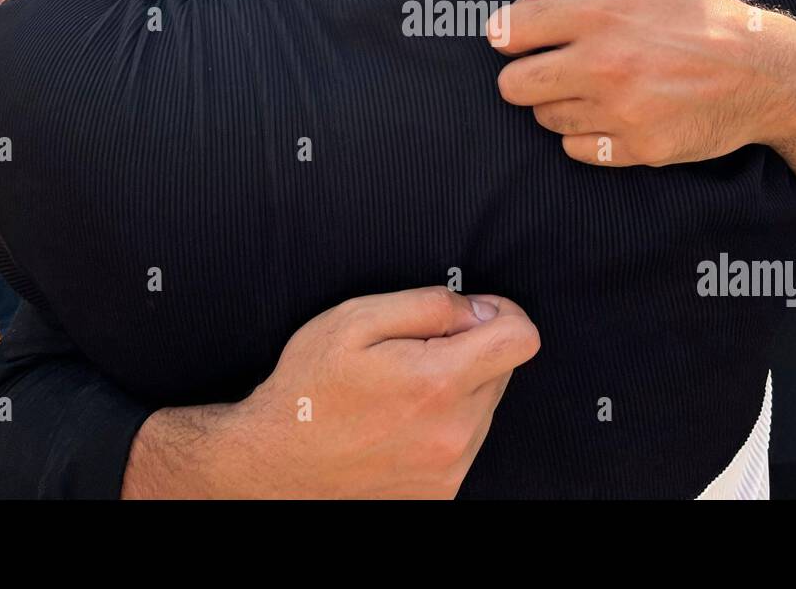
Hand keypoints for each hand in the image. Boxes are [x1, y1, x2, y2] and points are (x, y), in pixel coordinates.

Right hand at [180, 287, 538, 498]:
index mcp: (439, 383)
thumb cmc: (308, 389)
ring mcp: (450, 468)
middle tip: (415, 350)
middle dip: (471, 349)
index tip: (474, 313)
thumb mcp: (356, 318)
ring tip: (401, 389)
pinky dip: (445, 422)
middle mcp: (455, 433)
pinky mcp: (442, 490)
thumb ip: (429, 304)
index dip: (502, 313)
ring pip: (486, 405)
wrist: (273, 463)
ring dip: (458, 388)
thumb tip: (479, 309)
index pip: (522, 338)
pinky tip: (401, 420)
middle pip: (504, 369)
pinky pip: (468, 439)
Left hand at [492, 0, 795, 166]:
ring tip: (594, 86)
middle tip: (551, 66)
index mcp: (599, 15)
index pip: (507, 32)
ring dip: (559, 102)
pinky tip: (612, 113)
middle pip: (511, 86)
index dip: (508, 33)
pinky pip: (575, 149)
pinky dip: (585, 134)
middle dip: (523, 74)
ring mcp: (620, 113)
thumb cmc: (696, 11)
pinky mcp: (638, 149)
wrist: (764, 71)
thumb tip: (522, 5)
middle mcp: (604, 66)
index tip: (524, 36)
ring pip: (544, 119)